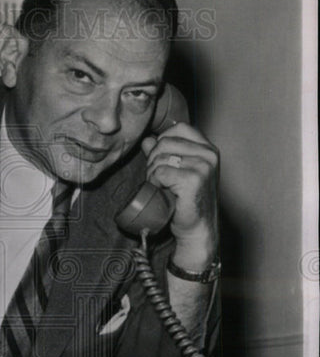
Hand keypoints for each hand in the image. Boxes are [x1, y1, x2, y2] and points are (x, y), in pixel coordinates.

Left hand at [141, 123, 218, 268]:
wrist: (196, 228)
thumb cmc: (185, 201)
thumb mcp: (175, 172)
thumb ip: (163, 154)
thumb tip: (148, 140)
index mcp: (207, 149)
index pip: (178, 128)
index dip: (162, 141)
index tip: (162, 161)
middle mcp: (209, 154)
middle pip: (165, 142)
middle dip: (153, 160)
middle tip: (158, 179)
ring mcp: (203, 166)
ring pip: (160, 158)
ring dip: (153, 173)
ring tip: (161, 187)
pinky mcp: (194, 180)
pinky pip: (161, 172)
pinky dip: (155, 182)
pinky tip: (162, 192)